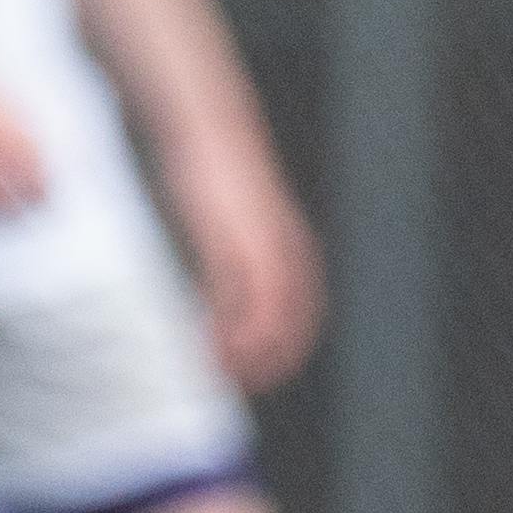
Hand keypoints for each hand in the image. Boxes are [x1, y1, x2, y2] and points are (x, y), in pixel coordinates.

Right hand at [166, 140, 323, 391]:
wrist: (210, 129)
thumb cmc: (221, 175)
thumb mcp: (240, 220)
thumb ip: (243, 254)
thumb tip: (231, 290)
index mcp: (292, 248)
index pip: (305, 312)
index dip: (291, 348)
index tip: (269, 372)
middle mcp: (282, 251)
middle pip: (291, 321)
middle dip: (272, 360)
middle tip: (246, 383)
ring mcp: (256, 247)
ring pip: (264, 315)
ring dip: (246, 352)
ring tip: (222, 372)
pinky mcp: (226, 240)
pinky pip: (231, 296)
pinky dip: (224, 326)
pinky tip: (207, 341)